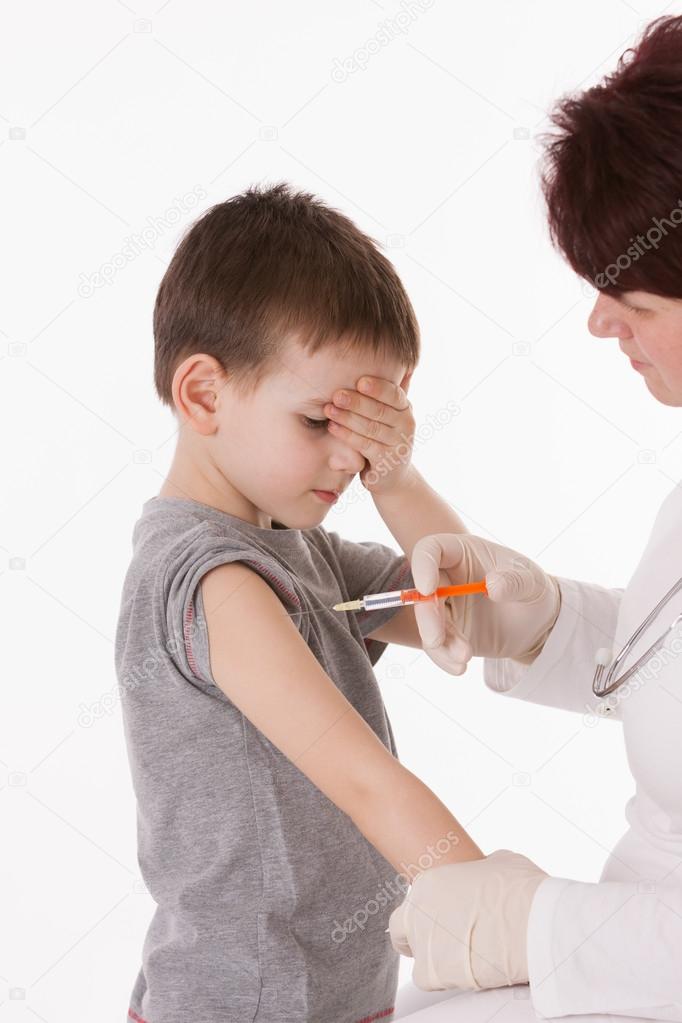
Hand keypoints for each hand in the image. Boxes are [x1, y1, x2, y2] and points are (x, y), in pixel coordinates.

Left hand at [323, 371, 414, 494]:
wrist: (392, 476)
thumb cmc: (384, 438)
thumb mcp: (388, 414)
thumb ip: (386, 393)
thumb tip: (388, 362)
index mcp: (406, 409)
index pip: (394, 394)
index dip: (378, 387)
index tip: (360, 380)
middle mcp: (406, 425)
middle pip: (380, 411)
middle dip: (357, 402)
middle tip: (336, 394)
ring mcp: (397, 444)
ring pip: (371, 428)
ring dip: (347, 418)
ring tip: (328, 409)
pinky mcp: (386, 461)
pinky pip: (364, 445)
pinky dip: (347, 435)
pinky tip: (332, 427)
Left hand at [388, 849, 547, 990]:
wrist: (535, 922)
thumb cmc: (521, 890)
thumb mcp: (498, 863)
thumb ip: (479, 872)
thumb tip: (486, 875)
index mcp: (429, 881)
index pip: (415, 902)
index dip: (429, 914)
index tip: (444, 921)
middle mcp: (418, 909)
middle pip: (402, 929)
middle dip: (417, 938)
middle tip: (443, 944)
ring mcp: (422, 940)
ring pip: (420, 957)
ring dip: (440, 960)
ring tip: (471, 957)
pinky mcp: (430, 971)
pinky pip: (429, 979)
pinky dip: (446, 979)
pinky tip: (469, 970)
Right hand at [411, 533, 561, 674]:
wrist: (538, 623)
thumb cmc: (532, 589)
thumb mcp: (532, 581)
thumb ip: (515, 581)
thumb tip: (492, 586)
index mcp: (461, 553)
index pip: (431, 550)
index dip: (422, 566)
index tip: (428, 589)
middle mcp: (447, 578)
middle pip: (422, 592)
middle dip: (426, 617)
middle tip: (436, 638)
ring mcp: (446, 607)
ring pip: (427, 623)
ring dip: (439, 643)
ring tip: (465, 656)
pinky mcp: (449, 632)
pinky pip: (437, 645)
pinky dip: (444, 658)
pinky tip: (460, 667)